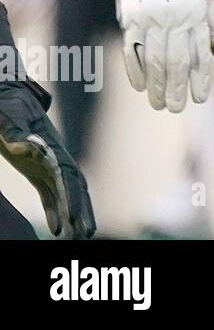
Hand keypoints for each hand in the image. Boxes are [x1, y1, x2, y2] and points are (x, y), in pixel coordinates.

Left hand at [0, 83, 95, 237]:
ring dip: (75, 214)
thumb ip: (19, 133)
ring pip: (67, 193)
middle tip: (86, 234)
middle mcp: (55, 158)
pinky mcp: (38, 171)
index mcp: (52, 147)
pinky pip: (50, 194)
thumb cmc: (6, 107)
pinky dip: (55, 211)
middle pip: (75, 187)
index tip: (73, 218)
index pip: (66, 176)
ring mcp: (48, 164)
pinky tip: (56, 230)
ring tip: (81, 236)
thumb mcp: (9, 118)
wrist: (7, 95)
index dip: (71, 198)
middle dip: (82, 211)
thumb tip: (32, 146)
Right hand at [114, 0, 213, 112]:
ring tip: (159, 104)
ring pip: (153, 58)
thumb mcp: (209, 6)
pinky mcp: (130, 19)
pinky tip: (142, 86)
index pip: (198, 53)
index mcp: (196, 15)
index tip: (199, 98)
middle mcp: (173, 17)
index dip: (199, 78)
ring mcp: (149, 19)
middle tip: (176, 108)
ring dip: (156, 84)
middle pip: (174, 60)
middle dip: (176, 87)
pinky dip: (136, 70)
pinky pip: (132, 50)